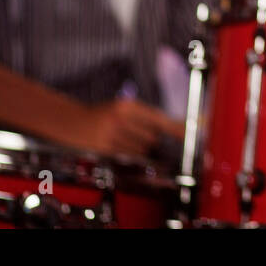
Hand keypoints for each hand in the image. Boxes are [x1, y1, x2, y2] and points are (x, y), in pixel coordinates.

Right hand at [66, 98, 184, 156]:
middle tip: (131, 134)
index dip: (179, 129)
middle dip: (148, 140)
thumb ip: (148, 118)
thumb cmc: (102, 116)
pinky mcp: (102, 150)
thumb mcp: (124, 109)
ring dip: (136, 150)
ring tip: (119, 140)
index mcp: (127, 106)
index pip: (159, 119)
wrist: (69, 122)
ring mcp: (110, 135)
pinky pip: (126, 159)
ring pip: (140, 151)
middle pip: (152, 139)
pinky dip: (126, 157)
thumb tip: (178, 130)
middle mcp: (120, 119)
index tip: (196, 132)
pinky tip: (114, 147)